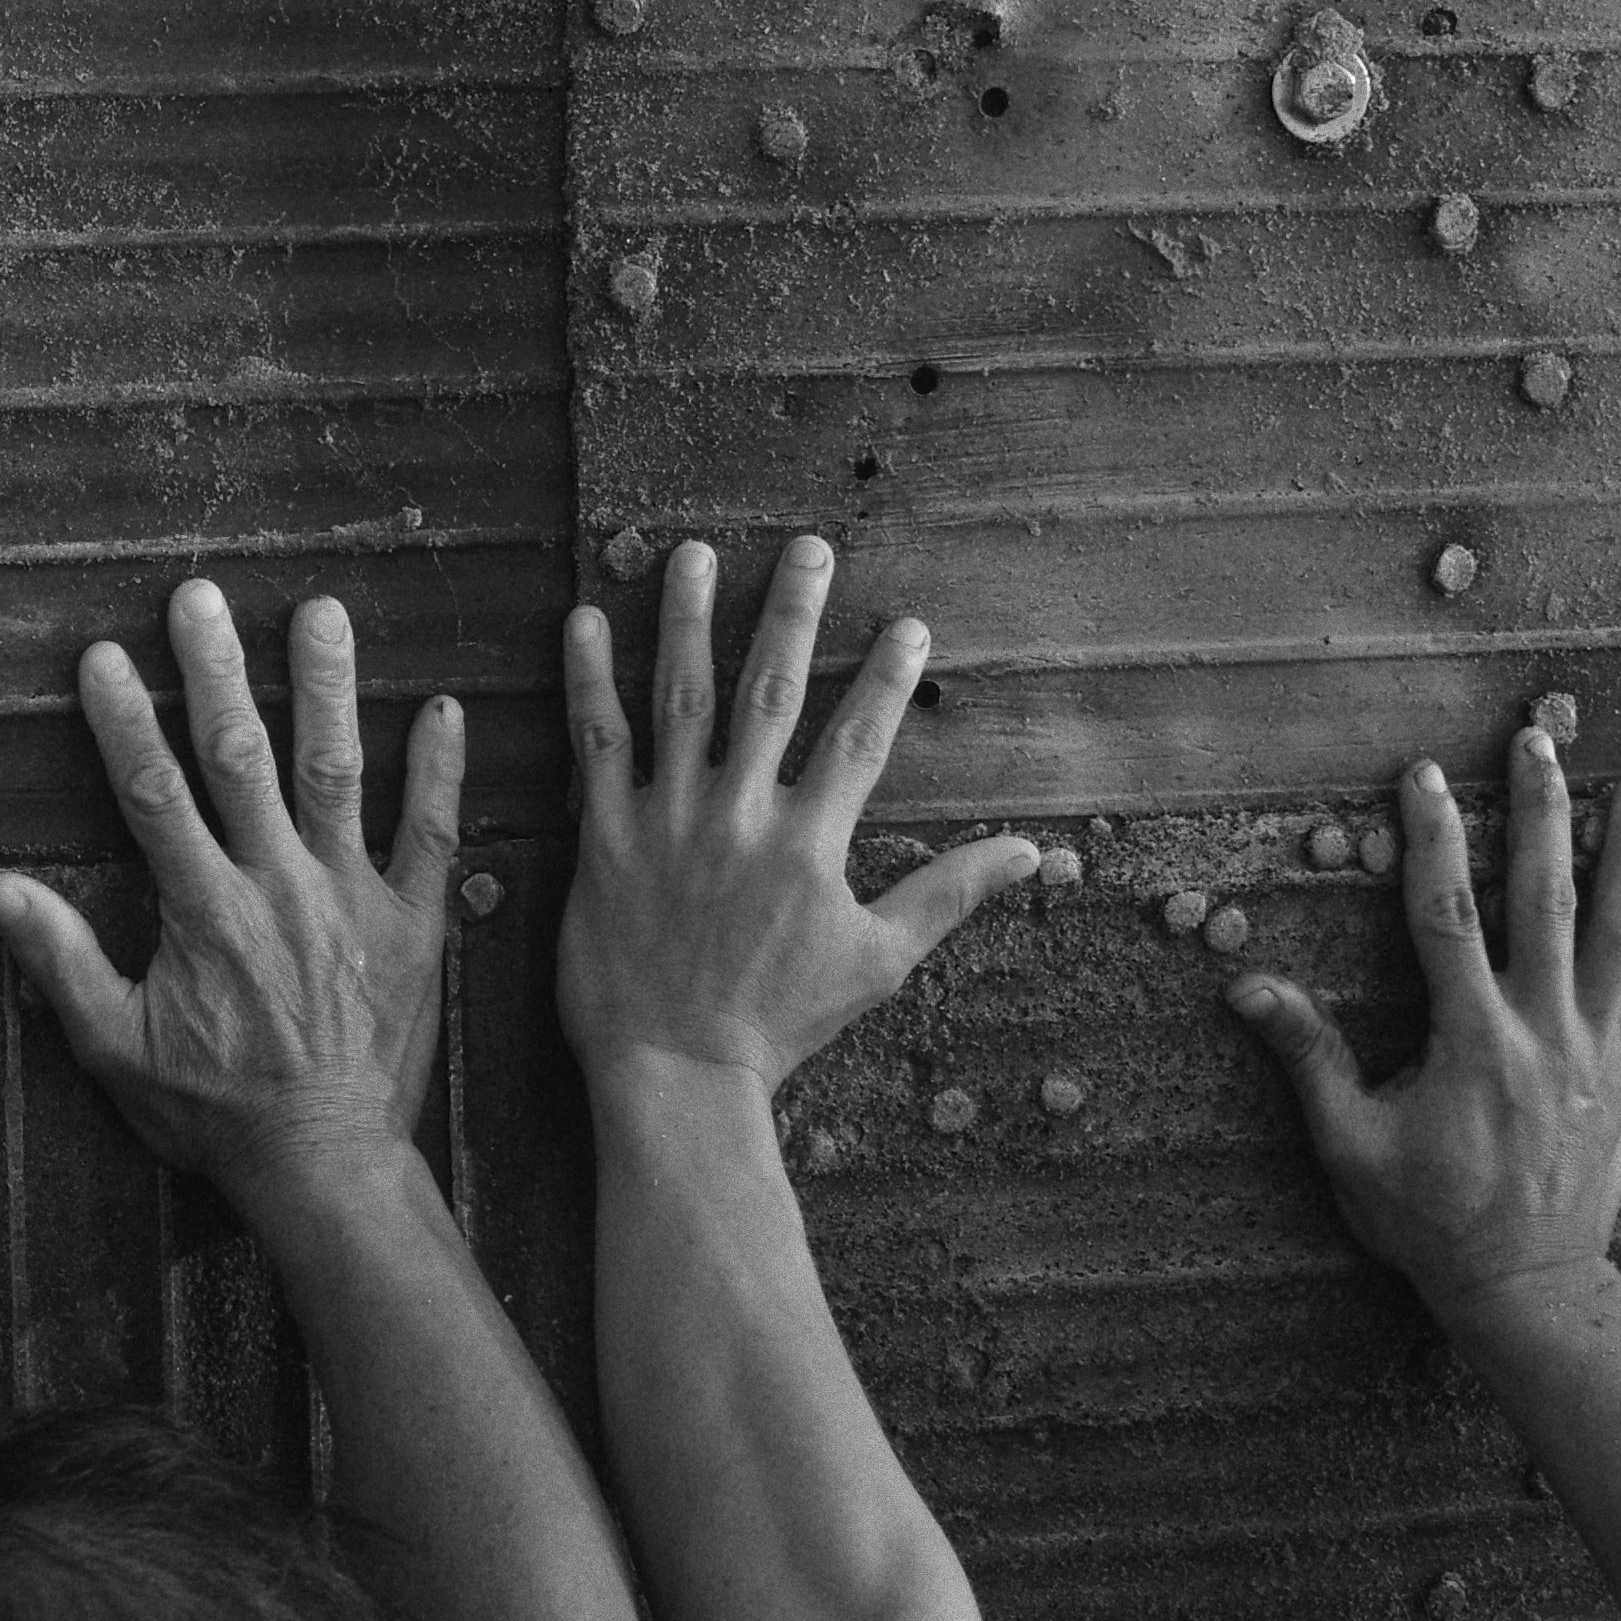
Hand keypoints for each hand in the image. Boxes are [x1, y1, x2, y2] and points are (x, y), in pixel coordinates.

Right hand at [0, 580, 462, 1200]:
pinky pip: (432, 834)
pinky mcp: (415, 924)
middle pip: (241, 758)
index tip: (99, 655)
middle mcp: (280, 887)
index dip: (122, 722)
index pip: (152, 794)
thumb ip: (63, 963)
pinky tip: (447, 706)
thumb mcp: (117, 1049)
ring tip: (322, 612)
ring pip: (338, 772)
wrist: (328, 1165)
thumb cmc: (216, 1114)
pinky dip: (440, 770)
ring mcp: (354, 899)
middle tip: (201, 596)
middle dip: (216, 671)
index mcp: (204, 912)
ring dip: (327, 687)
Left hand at [562, 534, 1042, 1087]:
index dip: (886, 678)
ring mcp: (668, 821)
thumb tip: (1038, 853)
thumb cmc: (781, 1024)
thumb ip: (951, 894)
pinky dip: (586, 679)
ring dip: (687, 619)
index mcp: (810, 844)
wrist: (677, 1073)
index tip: (908, 622)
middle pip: (770, 693)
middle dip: (792, 615)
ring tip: (693, 553)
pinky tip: (583, 619)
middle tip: (807, 547)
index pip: (859, 740)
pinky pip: (595, 744)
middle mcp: (740, 816)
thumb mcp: (878, 962)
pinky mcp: (606, 838)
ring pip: (680, 698)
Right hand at [1228, 722, 1620, 1327]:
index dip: (1434, 838)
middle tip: (1540, 741)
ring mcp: (1596, 1051)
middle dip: (1542, 812)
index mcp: (1473, 1042)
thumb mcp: (1351, 1147)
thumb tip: (1247, 986)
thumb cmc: (1429, 1224)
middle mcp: (1544, 1033)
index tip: (1423, 774)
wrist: (1526, 1289)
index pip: (1447, 916)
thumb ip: (1309, 1060)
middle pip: (1547, 900)